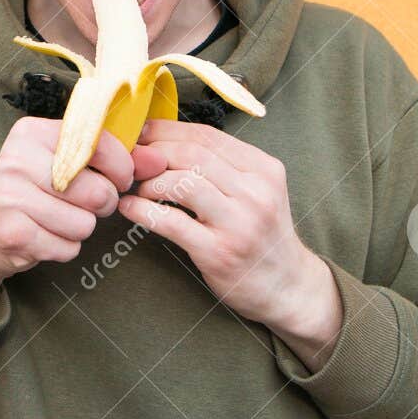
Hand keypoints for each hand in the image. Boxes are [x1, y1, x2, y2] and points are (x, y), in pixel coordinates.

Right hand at [0, 117, 132, 319]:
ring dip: (80, 229)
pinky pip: (67, 248)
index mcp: (31, 132)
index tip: (115, 178)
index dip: (121, 169)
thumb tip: (160, 161)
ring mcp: (9, 197)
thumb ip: (115, 160)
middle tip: (79, 203)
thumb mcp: (65, 165)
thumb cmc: (32, 191)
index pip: (99, 145)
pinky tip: (43, 237)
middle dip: (100, 205)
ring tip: (56, 220)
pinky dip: (63, 248)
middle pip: (97, 192)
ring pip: (85, 224)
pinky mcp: (11, 232)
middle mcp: (16, 159)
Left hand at [117, 119, 342, 362]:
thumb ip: (223, 166)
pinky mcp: (219, 252)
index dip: (167, 131)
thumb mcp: (257, 190)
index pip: (208, 135)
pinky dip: (142, 211)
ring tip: (137, 189)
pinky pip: (171, 222)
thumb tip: (166, 141)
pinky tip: (129, 209)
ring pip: (182, 182)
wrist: (288, 287)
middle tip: (132, 162)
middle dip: (154, 153)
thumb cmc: (262, 234)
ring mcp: (239, 222)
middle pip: (192, 154)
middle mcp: (256, 191)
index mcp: (264, 169)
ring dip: (150, 182)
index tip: (142, 134)